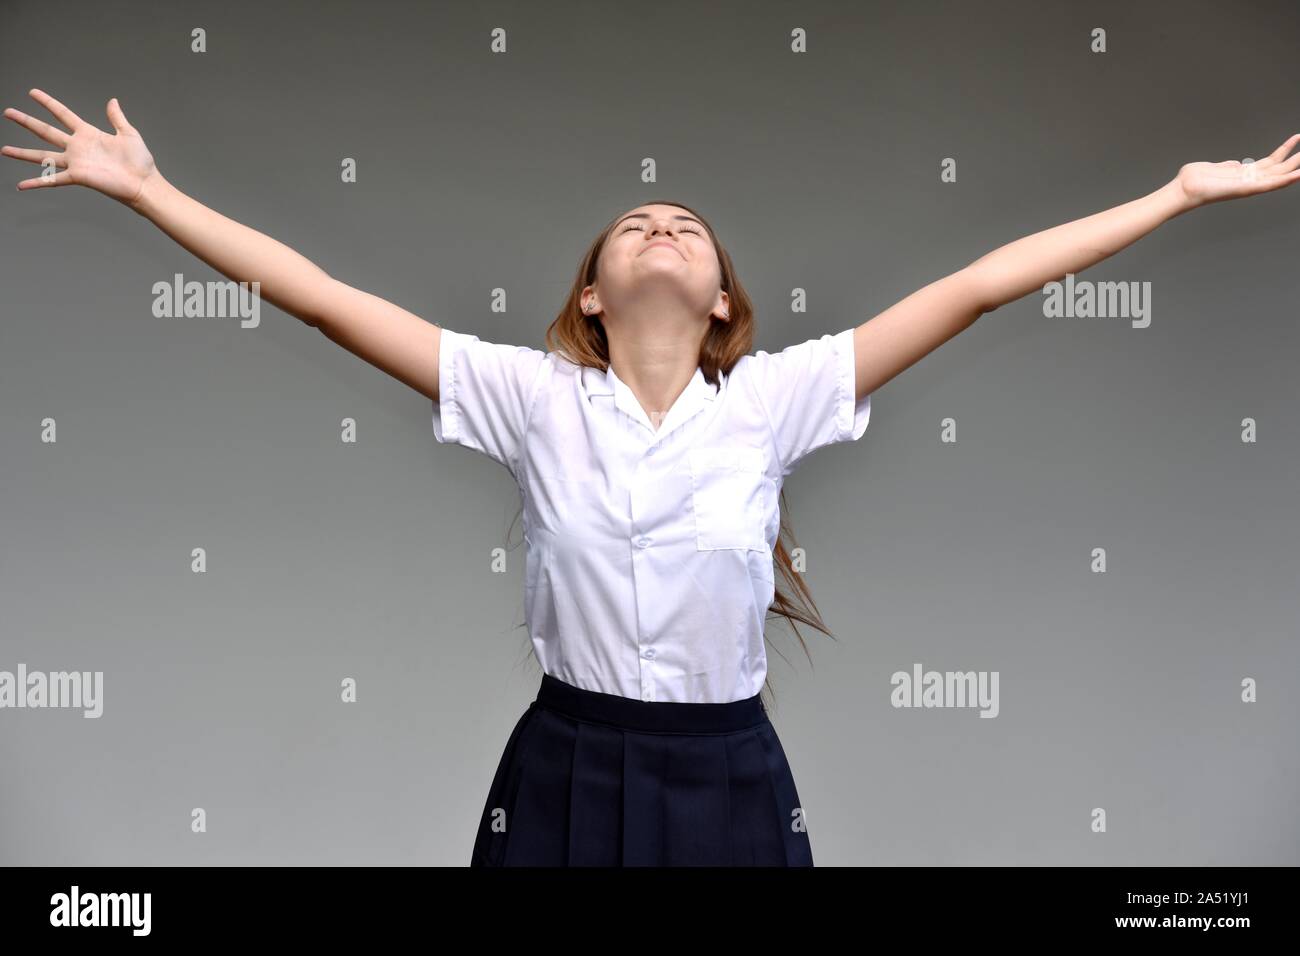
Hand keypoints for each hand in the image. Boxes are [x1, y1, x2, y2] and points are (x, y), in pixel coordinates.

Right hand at [2, 89, 158, 209]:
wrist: (143, 183)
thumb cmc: (139, 161)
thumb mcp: (128, 133)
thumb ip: (117, 117)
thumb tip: (112, 100)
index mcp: (88, 134)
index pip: (63, 114)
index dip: (48, 103)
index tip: (32, 92)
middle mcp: (77, 147)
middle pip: (45, 130)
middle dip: (26, 121)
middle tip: (8, 112)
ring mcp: (75, 162)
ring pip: (42, 155)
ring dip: (22, 153)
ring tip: (4, 150)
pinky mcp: (77, 177)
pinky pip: (52, 180)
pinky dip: (36, 183)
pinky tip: (21, 185)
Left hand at [1175, 134, 1299, 207]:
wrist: (1183, 189)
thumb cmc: (1194, 179)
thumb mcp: (1216, 168)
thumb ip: (1229, 167)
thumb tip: (1237, 164)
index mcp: (1243, 174)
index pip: (1270, 162)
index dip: (1284, 151)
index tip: (1297, 138)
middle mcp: (1248, 180)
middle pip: (1279, 168)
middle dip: (1295, 158)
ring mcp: (1248, 186)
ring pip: (1278, 176)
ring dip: (1295, 169)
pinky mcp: (1245, 190)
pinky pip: (1269, 185)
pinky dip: (1285, 180)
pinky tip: (1298, 175)